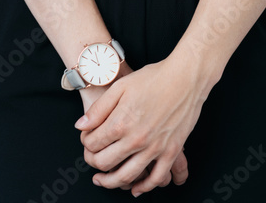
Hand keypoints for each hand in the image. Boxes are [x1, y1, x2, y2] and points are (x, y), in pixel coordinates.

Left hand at [75, 57, 205, 193]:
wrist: (185, 78)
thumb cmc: (153, 78)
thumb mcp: (120, 87)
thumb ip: (99, 109)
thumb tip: (81, 127)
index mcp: (121, 122)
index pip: (93, 144)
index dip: (86, 143)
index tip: (87, 139)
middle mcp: (136, 139)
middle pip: (105, 162)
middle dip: (93, 162)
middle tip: (91, 158)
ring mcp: (154, 148)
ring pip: (126, 176)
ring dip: (110, 182)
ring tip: (102, 180)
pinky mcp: (170, 152)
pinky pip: (155, 178)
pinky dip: (143, 187)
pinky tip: (134, 188)